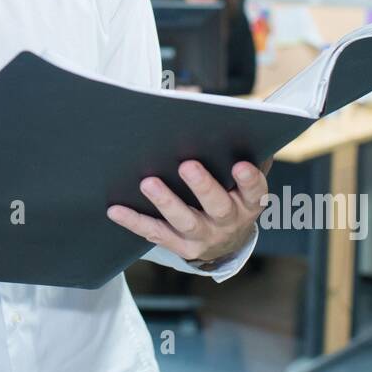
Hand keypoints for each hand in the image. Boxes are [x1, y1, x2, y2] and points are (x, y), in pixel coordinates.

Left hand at [106, 159, 268, 264]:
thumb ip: (243, 155)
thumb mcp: (244, 181)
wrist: (227, 242)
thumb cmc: (232, 196)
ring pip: (185, 221)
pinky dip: (135, 221)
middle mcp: (230, 221)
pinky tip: (116, 210)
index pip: (255, 191)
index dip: (249, 179)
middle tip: (186, 165)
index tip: (240, 165)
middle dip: (203, 186)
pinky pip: (156, 233)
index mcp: (249, 202)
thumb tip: (233, 124)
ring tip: (148, 183)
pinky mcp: (182, 247)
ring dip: (166, 201)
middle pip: (218, 206)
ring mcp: (205, 236)